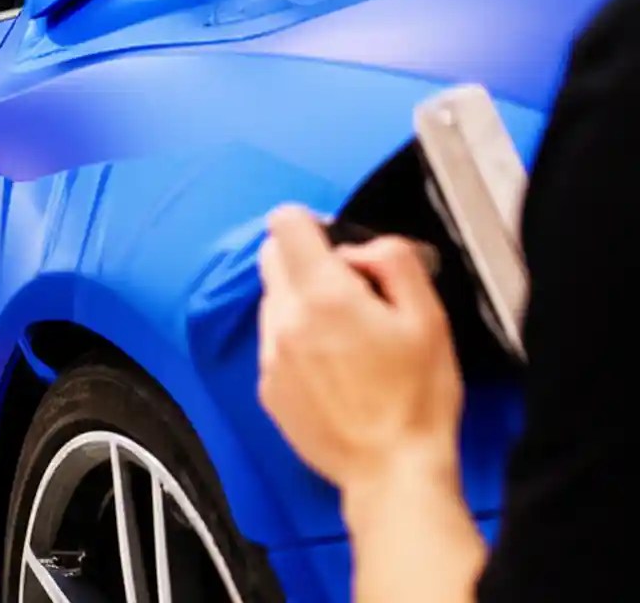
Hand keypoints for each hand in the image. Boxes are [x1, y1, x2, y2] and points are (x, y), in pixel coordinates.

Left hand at [257, 206, 463, 494]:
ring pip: (272, 302)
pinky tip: (332, 369)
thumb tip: (361, 249)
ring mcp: (269, 356)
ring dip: (300, 303)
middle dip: (305, 261)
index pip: (285, 224)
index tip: (334, 243)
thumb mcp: (428, 316)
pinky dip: (294, 341)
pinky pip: (272, 343)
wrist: (392, 471)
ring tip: (345, 337)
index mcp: (324, 296)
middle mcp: (285, 321)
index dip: (310, 222)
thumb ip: (393, 261)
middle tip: (349, 291)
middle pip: (271, 258)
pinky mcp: (266, 387)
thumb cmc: (418, 398)